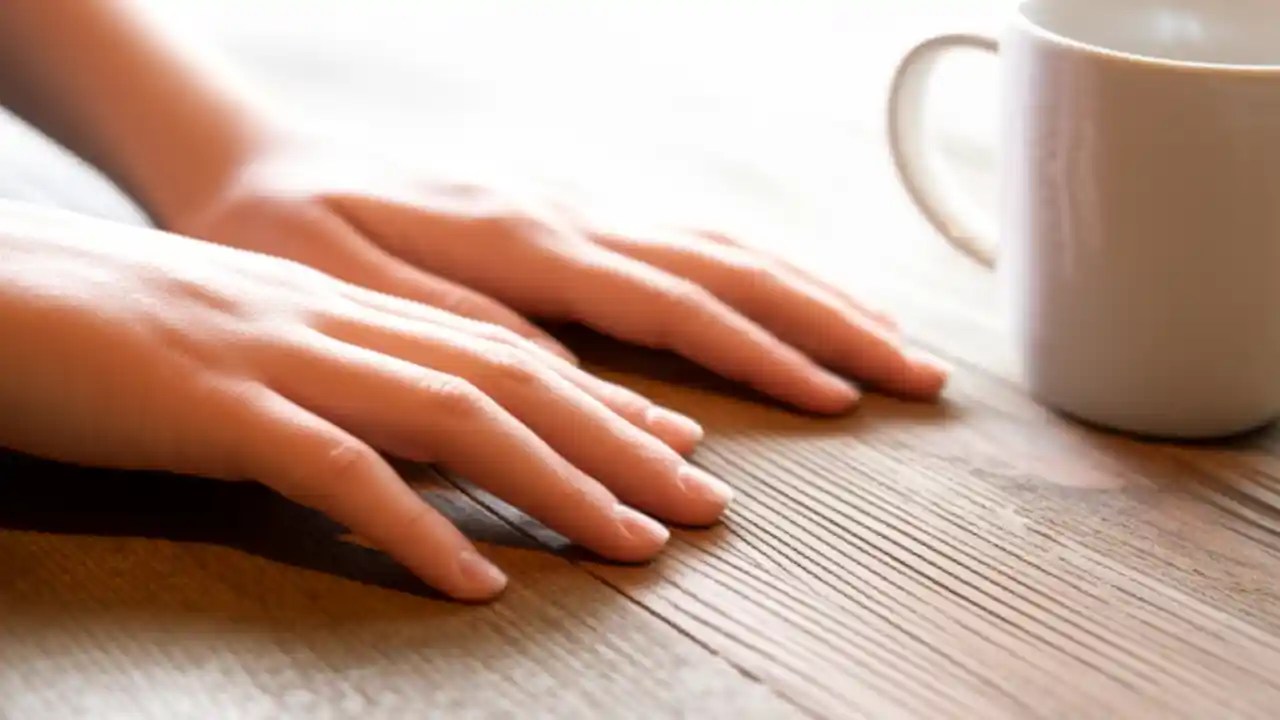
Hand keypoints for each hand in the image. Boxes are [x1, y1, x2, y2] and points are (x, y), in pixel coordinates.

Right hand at [0, 201, 726, 600]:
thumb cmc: (123, 327)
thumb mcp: (262, 341)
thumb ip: (352, 377)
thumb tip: (430, 438)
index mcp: (355, 307)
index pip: (511, 351)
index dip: (605, 403)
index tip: (677, 448)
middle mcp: (341, 323)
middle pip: (515, 379)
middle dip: (621, 446)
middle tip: (700, 507)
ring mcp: (284, 359)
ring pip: (456, 417)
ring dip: (558, 486)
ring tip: (632, 545)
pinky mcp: (217, 408)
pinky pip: (338, 472)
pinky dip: (417, 529)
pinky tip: (475, 583)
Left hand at [174, 140, 948, 414]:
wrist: (251, 160)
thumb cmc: (287, 234)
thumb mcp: (354, 296)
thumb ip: (477, 341)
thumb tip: (595, 399)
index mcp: (521, 238)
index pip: (674, 303)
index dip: (763, 355)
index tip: (840, 402)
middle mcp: (563, 211)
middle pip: (727, 264)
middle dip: (830, 322)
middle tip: (917, 373)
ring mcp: (569, 203)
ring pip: (717, 243)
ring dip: (809, 291)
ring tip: (884, 336)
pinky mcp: (561, 211)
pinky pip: (679, 237)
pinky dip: (751, 271)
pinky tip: (783, 295)